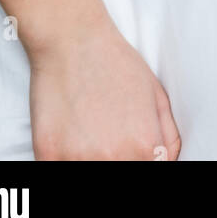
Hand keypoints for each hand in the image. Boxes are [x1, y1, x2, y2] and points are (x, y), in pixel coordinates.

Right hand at [29, 16, 180, 160]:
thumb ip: (168, 139)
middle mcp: (115, 159)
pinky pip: (58, 172)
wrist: (73, 39)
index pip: (150, 174)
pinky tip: (68, 140)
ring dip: (89, 160)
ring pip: (88, 175)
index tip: (131, 152)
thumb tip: (165, 163)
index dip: (140, 162)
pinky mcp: (48, 155)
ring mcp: (79, 160)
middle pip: (120, 178)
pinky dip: (64, 160)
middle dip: (117, 161)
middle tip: (106, 140)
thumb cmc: (115, 62)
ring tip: (88, 137)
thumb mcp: (157, 96)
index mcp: (145, 147)